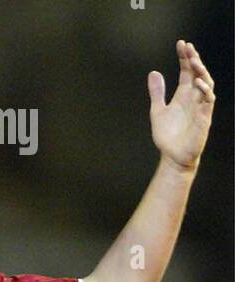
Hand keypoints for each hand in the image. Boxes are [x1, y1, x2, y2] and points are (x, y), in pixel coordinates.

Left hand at [149, 40, 214, 171]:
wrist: (173, 156)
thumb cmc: (167, 136)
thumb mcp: (158, 111)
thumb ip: (157, 93)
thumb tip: (153, 72)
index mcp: (184, 94)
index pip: (187, 70)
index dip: (185, 57)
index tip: (181, 44)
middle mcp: (194, 97)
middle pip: (198, 72)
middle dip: (194, 59)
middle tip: (188, 47)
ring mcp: (200, 106)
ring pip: (206, 83)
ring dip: (201, 71)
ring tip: (193, 60)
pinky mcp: (204, 117)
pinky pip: (208, 100)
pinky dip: (204, 90)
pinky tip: (197, 81)